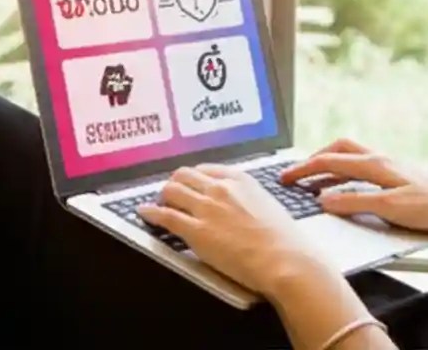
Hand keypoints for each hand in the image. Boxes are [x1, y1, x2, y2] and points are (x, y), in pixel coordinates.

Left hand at [137, 164, 330, 297]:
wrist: (282, 258)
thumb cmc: (283, 238)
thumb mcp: (268, 204)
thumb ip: (250, 198)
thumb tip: (242, 204)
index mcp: (240, 179)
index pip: (207, 169)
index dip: (194, 177)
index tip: (191, 183)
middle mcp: (220, 188)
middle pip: (185, 176)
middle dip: (176, 183)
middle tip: (172, 193)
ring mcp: (205, 208)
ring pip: (172, 191)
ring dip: (163, 196)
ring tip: (159, 203)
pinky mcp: (195, 230)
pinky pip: (165, 216)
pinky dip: (151, 213)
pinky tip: (144, 212)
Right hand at [280, 138, 427, 232]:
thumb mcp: (389, 207)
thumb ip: (355, 202)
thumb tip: (323, 200)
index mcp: (375, 164)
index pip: (329, 161)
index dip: (304, 169)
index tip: (285, 178)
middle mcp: (380, 159)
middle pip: (339, 149)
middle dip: (315, 159)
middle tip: (297, 174)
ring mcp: (390, 165)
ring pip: (351, 156)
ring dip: (330, 165)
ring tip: (316, 181)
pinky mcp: (398, 175)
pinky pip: (363, 167)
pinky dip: (346, 173)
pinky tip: (348, 187)